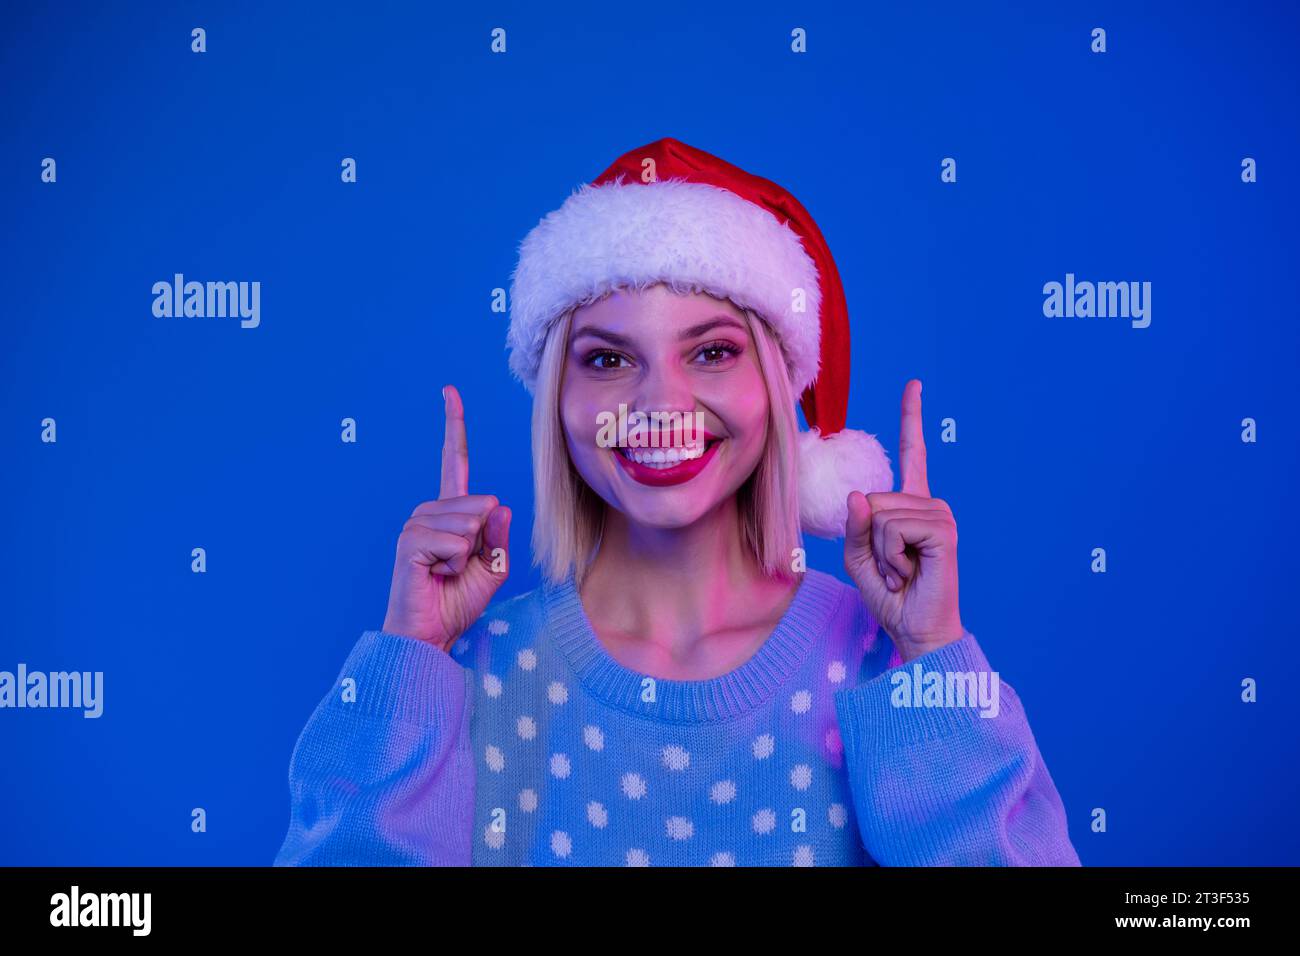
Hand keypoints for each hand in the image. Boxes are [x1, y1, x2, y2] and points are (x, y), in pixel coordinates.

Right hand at [381, 384, 511, 651]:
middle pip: (483, 503)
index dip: (454, 425)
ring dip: (468, 557)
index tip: (449, 390)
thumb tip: (498, 504)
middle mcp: (430, 510)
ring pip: (470, 524)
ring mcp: (416, 523)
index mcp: (451, 511)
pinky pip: (455, 542)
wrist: (430, 633)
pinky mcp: (410, 541)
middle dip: (484, 543)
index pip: (455, 461)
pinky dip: (456, 565)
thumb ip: (499, 536)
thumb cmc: (457, 602)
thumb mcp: (493, 568)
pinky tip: (437, 576)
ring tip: (445, 573)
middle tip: (459, 568)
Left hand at [843, 379, 962, 662]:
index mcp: (910, 505)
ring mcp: (939, 515)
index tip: (914, 384)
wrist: (916, 629)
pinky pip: (892, 529)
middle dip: (869, 541)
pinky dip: (890, 557)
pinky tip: (909, 573)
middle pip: (872, 498)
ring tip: (902, 572)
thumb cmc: (889, 595)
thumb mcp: (859, 557)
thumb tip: (859, 495)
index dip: (912, 417)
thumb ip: (855, 525)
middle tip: (892, 568)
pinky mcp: (943, 530)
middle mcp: (929, 503)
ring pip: (879, 515)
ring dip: (881, 554)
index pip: (913, 453)